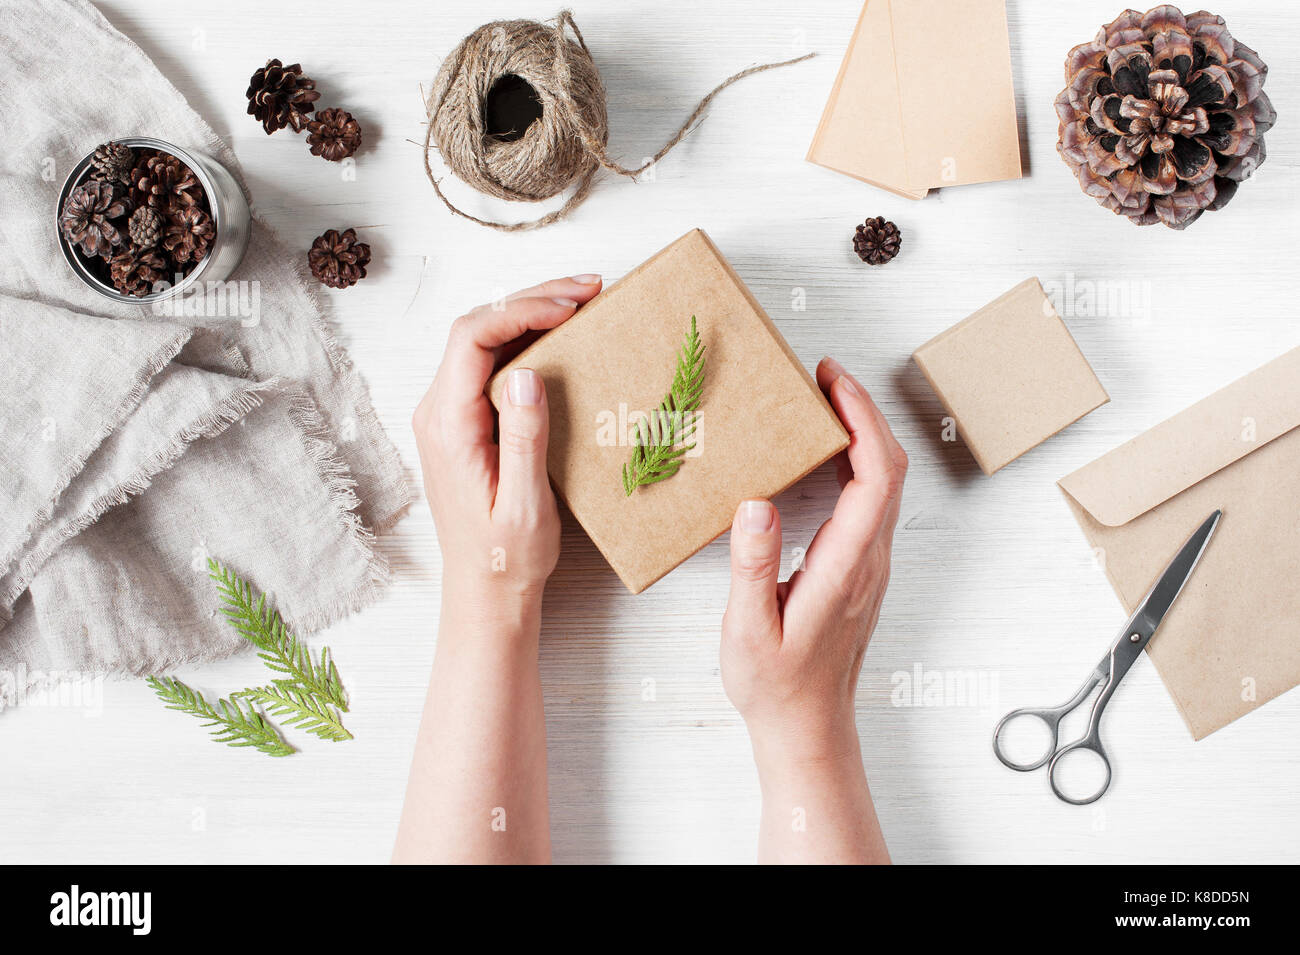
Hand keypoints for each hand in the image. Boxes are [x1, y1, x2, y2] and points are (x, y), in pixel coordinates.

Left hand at [411, 275, 603, 601]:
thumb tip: (528, 373)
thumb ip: (524, 438)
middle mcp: (438, 412)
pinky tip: (562, 338)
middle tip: (590, 289)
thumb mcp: (525, 504)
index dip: (520, 310)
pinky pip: (490, 364)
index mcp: (448, 426)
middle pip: (476, 329)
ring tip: (584, 302)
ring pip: (483, 341)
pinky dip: (527, 342)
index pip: (471, 339)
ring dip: (530, 315)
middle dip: (531, 300)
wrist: (485, 592)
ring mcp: (449, 415)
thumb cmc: (506, 558)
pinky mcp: (465, 423)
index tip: (570, 308)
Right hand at [721, 357, 906, 764]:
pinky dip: (857, 463)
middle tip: (825, 377)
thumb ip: (752, 567)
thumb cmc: (776, 687)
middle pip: (889, 469)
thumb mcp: (749, 630)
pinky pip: (872, 502)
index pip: (874, 477)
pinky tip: (826, 456)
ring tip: (824, 404)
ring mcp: (870, 566)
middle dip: (864, 412)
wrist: (808, 729)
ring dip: (863, 435)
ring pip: (886, 484)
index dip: (860, 420)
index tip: (831, 383)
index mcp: (846, 567)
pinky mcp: (860, 571)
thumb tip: (756, 505)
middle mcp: (869, 561)